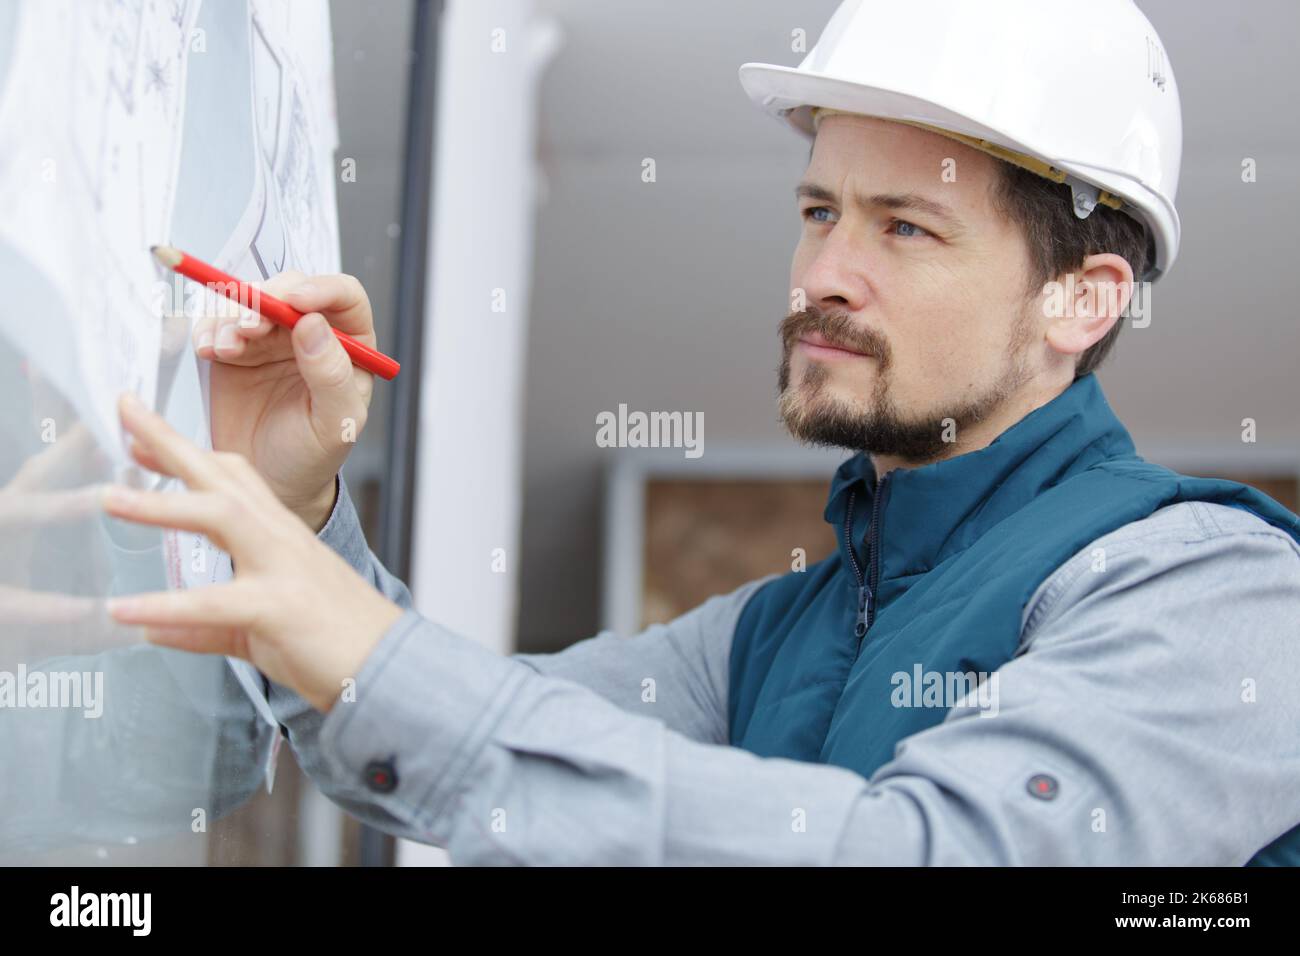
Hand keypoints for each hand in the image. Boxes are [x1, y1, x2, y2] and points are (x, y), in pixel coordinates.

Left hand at [102, 392, 403, 712]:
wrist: (389, 667)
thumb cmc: (334, 644)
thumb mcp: (255, 629)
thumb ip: (201, 626)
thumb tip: (150, 630)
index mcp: (278, 536)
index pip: (231, 478)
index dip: (185, 453)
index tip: (139, 435)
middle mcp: (281, 539)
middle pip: (222, 476)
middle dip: (171, 442)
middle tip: (125, 410)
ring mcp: (283, 567)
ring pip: (221, 517)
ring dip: (163, 504)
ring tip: (109, 498)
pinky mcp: (281, 607)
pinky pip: (216, 602)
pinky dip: (167, 606)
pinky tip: (126, 613)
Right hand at [193, 271, 377, 530]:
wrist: (267, 482)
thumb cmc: (311, 456)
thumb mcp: (333, 424)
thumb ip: (330, 376)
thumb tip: (313, 325)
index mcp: (350, 346)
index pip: (345, 296)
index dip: (321, 288)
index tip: (295, 302)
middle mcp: (310, 334)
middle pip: (290, 290)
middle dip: (266, 299)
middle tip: (249, 326)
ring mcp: (270, 339)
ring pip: (251, 301)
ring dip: (233, 315)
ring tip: (225, 347)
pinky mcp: (234, 349)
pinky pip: (218, 322)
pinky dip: (209, 328)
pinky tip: (208, 350)